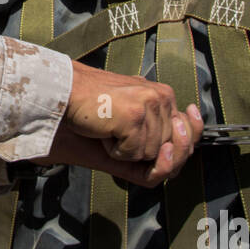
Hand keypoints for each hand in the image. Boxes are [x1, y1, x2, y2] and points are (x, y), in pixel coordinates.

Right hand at [41, 60, 203, 186]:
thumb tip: (174, 150)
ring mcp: (149, 105)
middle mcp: (160, 97)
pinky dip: (113, 151)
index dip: (182, 147)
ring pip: (150, 154)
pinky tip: (102, 132)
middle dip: (143, 151)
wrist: (62, 95)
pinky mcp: (135, 116)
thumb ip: (152, 126)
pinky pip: (133, 154)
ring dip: (124, 150)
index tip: (168, 152)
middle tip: (118, 133)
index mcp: (162, 94)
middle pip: (169, 148)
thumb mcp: (128, 116)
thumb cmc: (89, 107)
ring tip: (107, 128)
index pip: (187, 130)